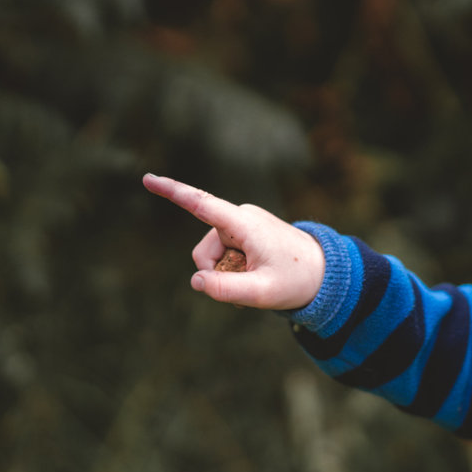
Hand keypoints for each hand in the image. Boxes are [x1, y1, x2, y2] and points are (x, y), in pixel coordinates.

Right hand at [142, 173, 325, 310]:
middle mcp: (240, 217)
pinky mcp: (243, 231)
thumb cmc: (297, 281)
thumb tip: (196, 281)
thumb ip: (226, 290)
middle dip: (217, 275)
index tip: (147, 179)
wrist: (324, 273)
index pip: (202, 204)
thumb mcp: (262, 293)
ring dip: (227, 274)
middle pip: (204, 253)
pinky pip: (223, 255)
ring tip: (257, 278)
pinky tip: (255, 274)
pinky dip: (233, 270)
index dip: (173, 192)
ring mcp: (241, 223)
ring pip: (212, 257)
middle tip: (252, 284)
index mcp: (245, 224)